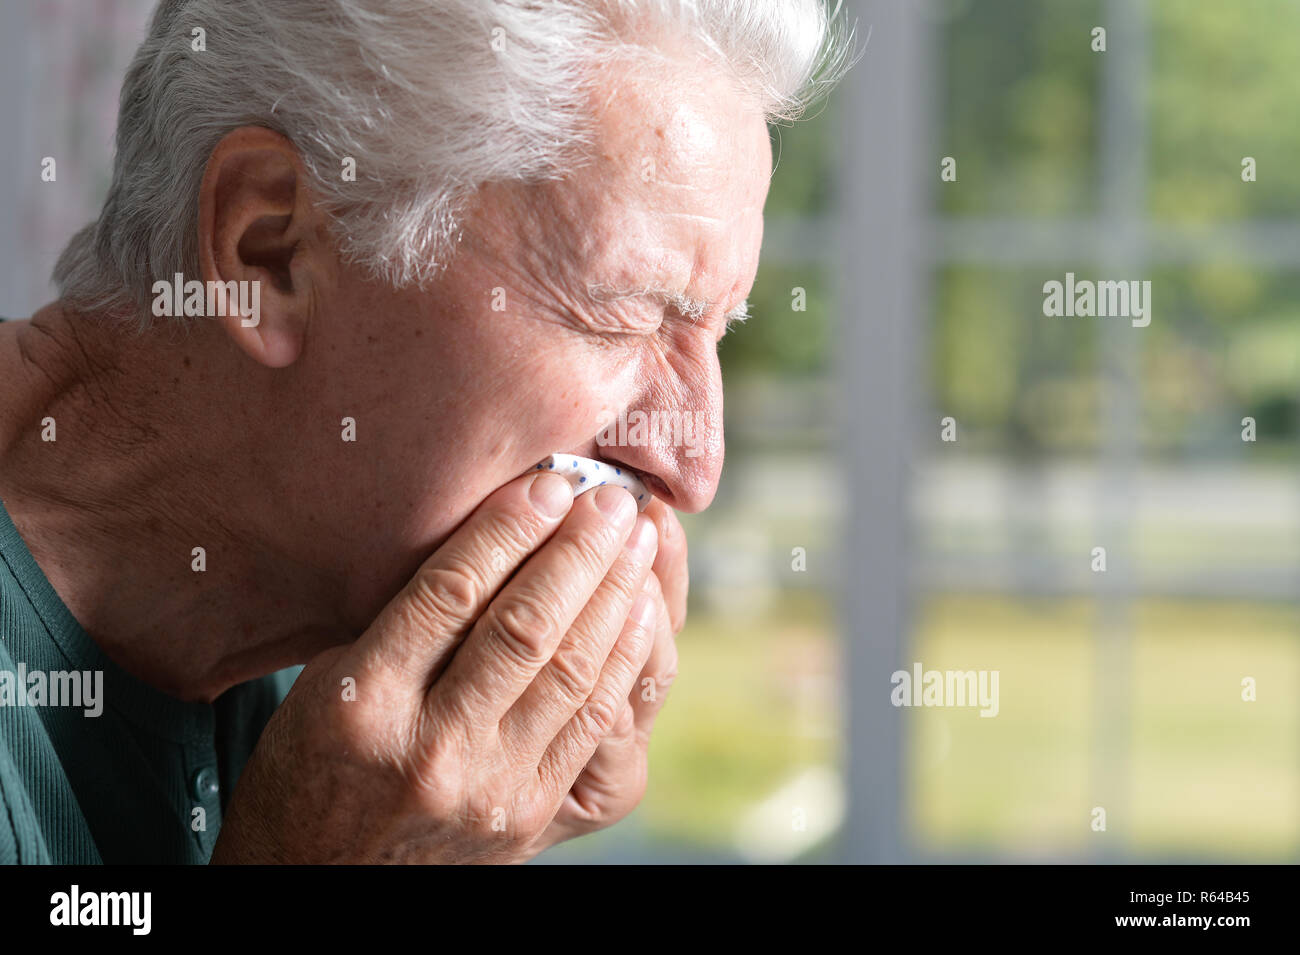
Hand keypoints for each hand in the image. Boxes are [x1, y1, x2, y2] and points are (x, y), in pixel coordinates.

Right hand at [211, 470, 662, 863]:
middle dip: (579, 551)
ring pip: (571, 670)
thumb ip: (401, 620)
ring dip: (614, 593)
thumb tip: (495, 532)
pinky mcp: (533, 811)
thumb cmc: (318, 767)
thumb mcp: (325, 683)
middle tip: (611, 498)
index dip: (507, 530)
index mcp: (362, 705)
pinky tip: (641, 608)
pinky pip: (593, 720)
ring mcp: (490, 788)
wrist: (328, 884)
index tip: (548, 484)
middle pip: (523, 628)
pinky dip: (624, 656)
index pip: (449, 594)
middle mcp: (430, 749)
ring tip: (636, 536)